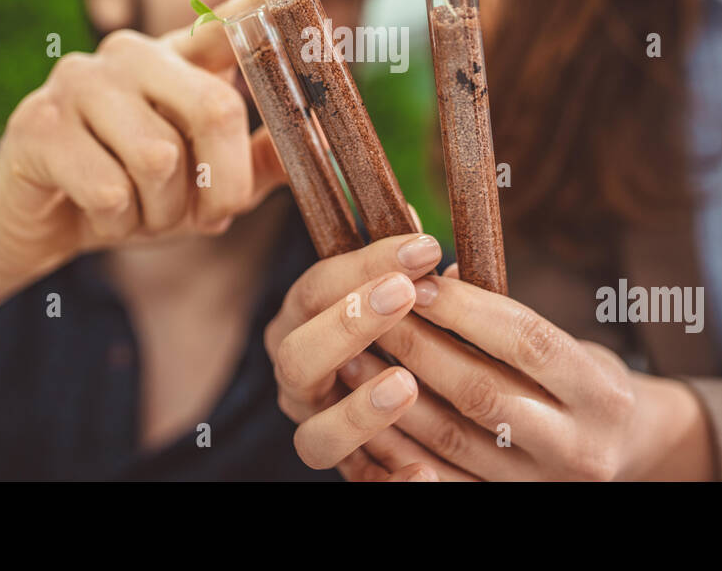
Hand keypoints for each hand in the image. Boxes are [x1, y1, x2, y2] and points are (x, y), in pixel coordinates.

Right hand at [0, 0, 296, 286]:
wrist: (36, 226)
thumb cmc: (128, 196)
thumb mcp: (199, 185)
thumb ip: (254, 162)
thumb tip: (319, 143)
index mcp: (172, 61)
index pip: (224, 27)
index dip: (267, 5)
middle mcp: (128, 55)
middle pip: (215, 108)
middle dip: (224, 182)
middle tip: (211, 216)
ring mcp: (79, 80)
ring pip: (160, 159)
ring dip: (160, 211)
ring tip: (137, 212)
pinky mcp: (39, 123)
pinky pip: (110, 189)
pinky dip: (118, 222)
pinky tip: (98, 212)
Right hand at [264, 232, 457, 480]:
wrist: (401, 392)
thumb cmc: (400, 322)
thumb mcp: (398, 287)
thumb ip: (404, 266)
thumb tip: (423, 235)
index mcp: (302, 323)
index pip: (317, 288)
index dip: (367, 263)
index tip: (424, 246)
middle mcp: (298, 380)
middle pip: (296, 357)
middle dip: (348, 323)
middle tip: (404, 295)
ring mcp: (318, 429)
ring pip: (316, 436)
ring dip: (358, 411)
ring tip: (406, 384)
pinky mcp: (352, 472)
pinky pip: (363, 486)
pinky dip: (391, 484)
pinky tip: (426, 473)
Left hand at [337, 267, 714, 479]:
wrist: (627, 451)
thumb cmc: (585, 380)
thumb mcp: (568, 343)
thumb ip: (507, 315)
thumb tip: (432, 274)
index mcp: (600, 391)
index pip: (527, 340)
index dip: (465, 309)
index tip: (416, 282)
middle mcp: (578, 446)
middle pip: (483, 392)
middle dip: (420, 348)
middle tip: (374, 316)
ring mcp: (541, 485)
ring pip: (453, 440)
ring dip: (393, 396)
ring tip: (354, 358)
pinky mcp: (508, 505)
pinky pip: (441, 480)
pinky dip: (398, 447)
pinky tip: (367, 415)